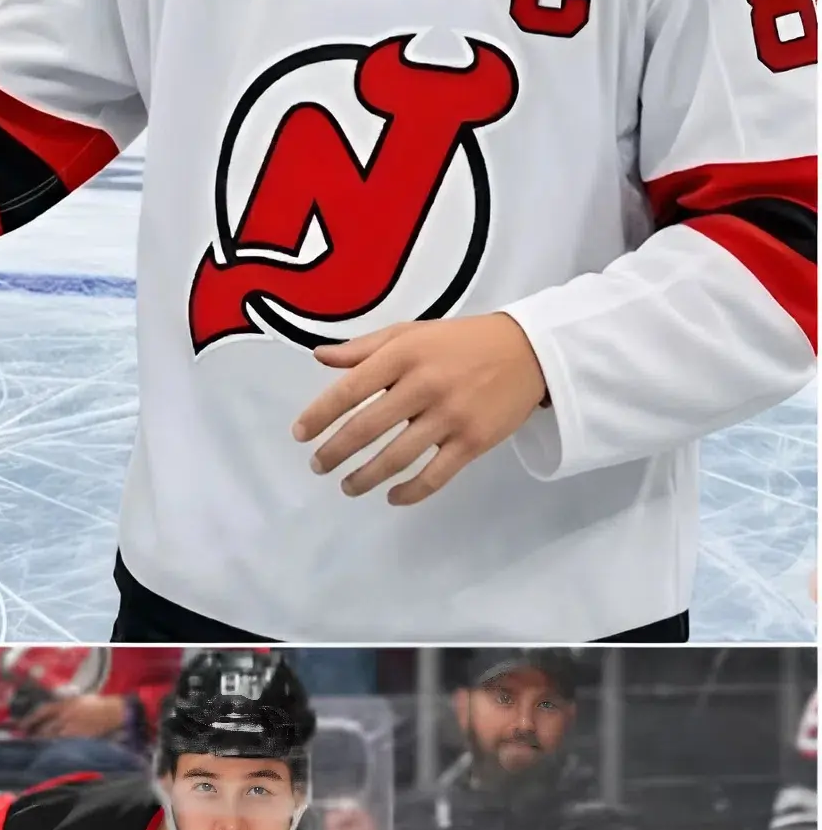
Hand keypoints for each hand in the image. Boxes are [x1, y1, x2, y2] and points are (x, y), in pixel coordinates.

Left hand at [17, 692, 126, 739]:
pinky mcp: (79, 740)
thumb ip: (62, 706)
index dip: (29, 720)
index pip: (41, 712)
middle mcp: (64, 717)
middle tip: (26, 741)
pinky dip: (56, 750)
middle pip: (44, 729)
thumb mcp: (76, 700)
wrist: (113, 713)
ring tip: (35, 750)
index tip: (20, 726)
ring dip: (42, 745)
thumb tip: (49, 714)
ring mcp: (72, 730)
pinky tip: (51, 753)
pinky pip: (63, 746)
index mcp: (63, 705)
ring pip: (52, 740)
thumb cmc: (96, 704)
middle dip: (33, 736)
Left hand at [293, 312, 548, 505]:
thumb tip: (320, 357)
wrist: (530, 351)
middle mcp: (424, 386)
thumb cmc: (461, 341)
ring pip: (396, 457)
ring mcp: (451, 416)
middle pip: (366, 428)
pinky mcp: (475, 441)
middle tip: (317, 466)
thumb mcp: (411, 333)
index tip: (299, 435)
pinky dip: (410, 492)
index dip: (318, 415)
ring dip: (364, 478)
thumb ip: (364, 348)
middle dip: (334, 452)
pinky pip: (435, 476)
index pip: (349, 390)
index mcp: (403, 356)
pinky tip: (391, 497)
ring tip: (346, 486)